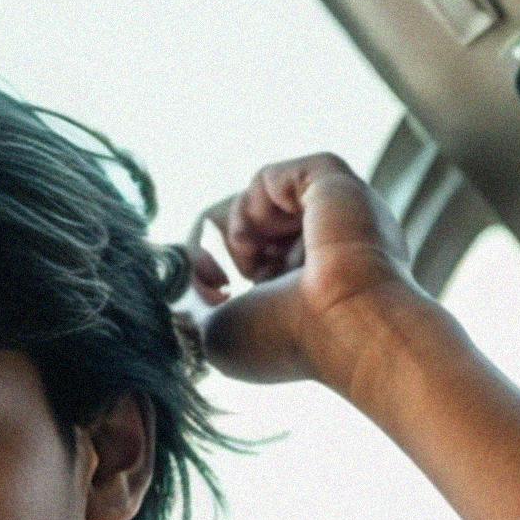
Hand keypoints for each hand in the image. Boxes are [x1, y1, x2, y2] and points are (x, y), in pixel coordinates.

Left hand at [183, 153, 422, 394]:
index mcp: (305, 282)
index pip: (244, 254)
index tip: (214, 294)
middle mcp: (323, 243)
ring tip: (253, 261)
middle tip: (222, 283)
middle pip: (246, 223)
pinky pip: (269, 177)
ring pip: (254, 199)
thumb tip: (173, 274)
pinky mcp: (329, 180)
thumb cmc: (287, 342)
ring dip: (237, 230)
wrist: (345, 325)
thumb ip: (188, 302)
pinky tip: (265, 234)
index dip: (209, 267)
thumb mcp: (216, 333)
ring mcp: (329, 211)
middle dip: (224, 250)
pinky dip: (252, 204)